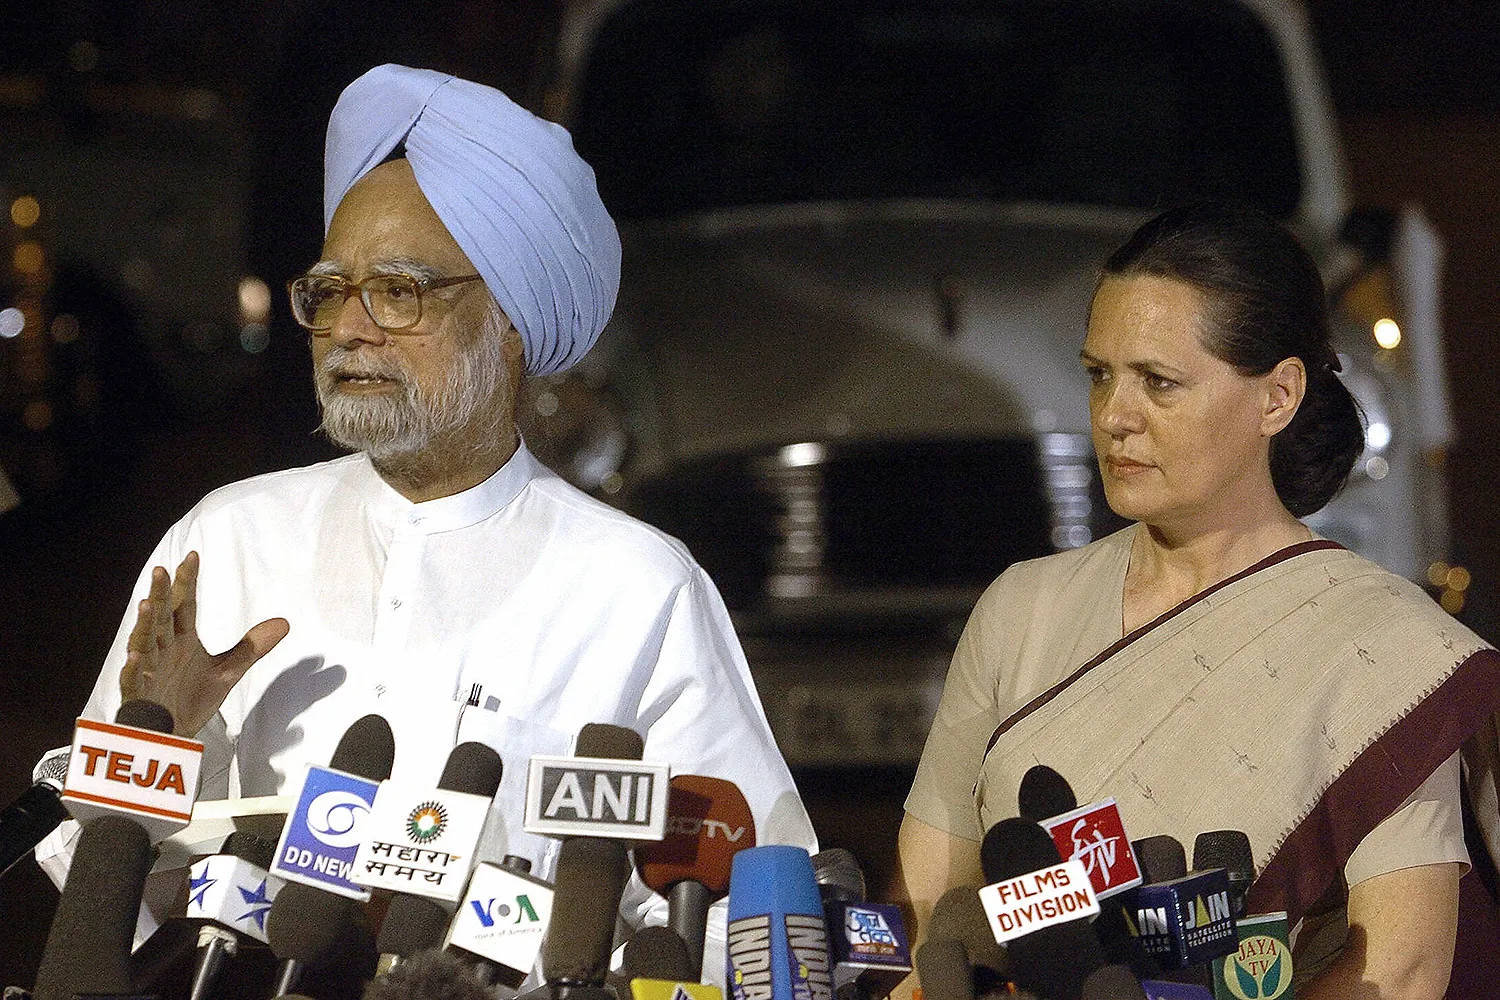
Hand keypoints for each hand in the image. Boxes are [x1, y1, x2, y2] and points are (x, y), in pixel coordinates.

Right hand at [118, 551, 288, 735]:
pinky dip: (134, 669)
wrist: (172, 735)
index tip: (192, 556)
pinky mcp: (138, 695)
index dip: (188, 582)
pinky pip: (133, 681)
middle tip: (162, 570)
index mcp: (182, 640)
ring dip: (144, 625)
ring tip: (147, 604)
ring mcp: (149, 671)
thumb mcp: (227, 671)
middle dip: (161, 595)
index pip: (185, 606)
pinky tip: (135, 656)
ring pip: (144, 643)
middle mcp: (163, 650)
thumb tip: (284, 623)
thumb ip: (250, 647)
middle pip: (161, 617)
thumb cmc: (190, 698)